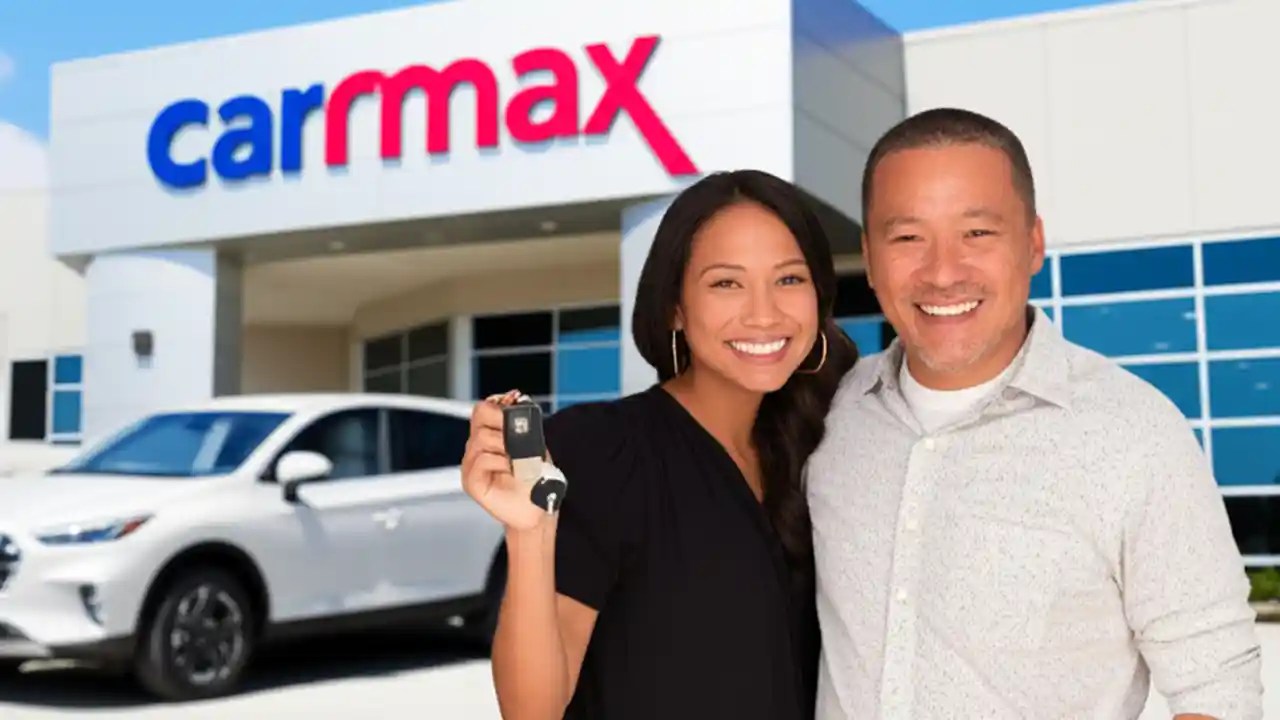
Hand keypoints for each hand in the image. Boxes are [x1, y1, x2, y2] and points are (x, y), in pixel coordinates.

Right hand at [462, 390, 551, 531]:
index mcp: (490, 437)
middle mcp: (477, 448)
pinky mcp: (471, 482)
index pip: (482, 410)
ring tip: (517, 462)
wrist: (538, 510)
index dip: (497, 407)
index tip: (513, 414)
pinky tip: (510, 471)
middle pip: (479, 419)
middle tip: (517, 442)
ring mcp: (471, 465)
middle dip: (503, 426)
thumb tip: (514, 404)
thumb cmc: (535, 479)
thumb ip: (521, 425)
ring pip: (481, 439)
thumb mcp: (533, 445)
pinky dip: (500, 462)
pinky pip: (481, 460)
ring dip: (505, 448)